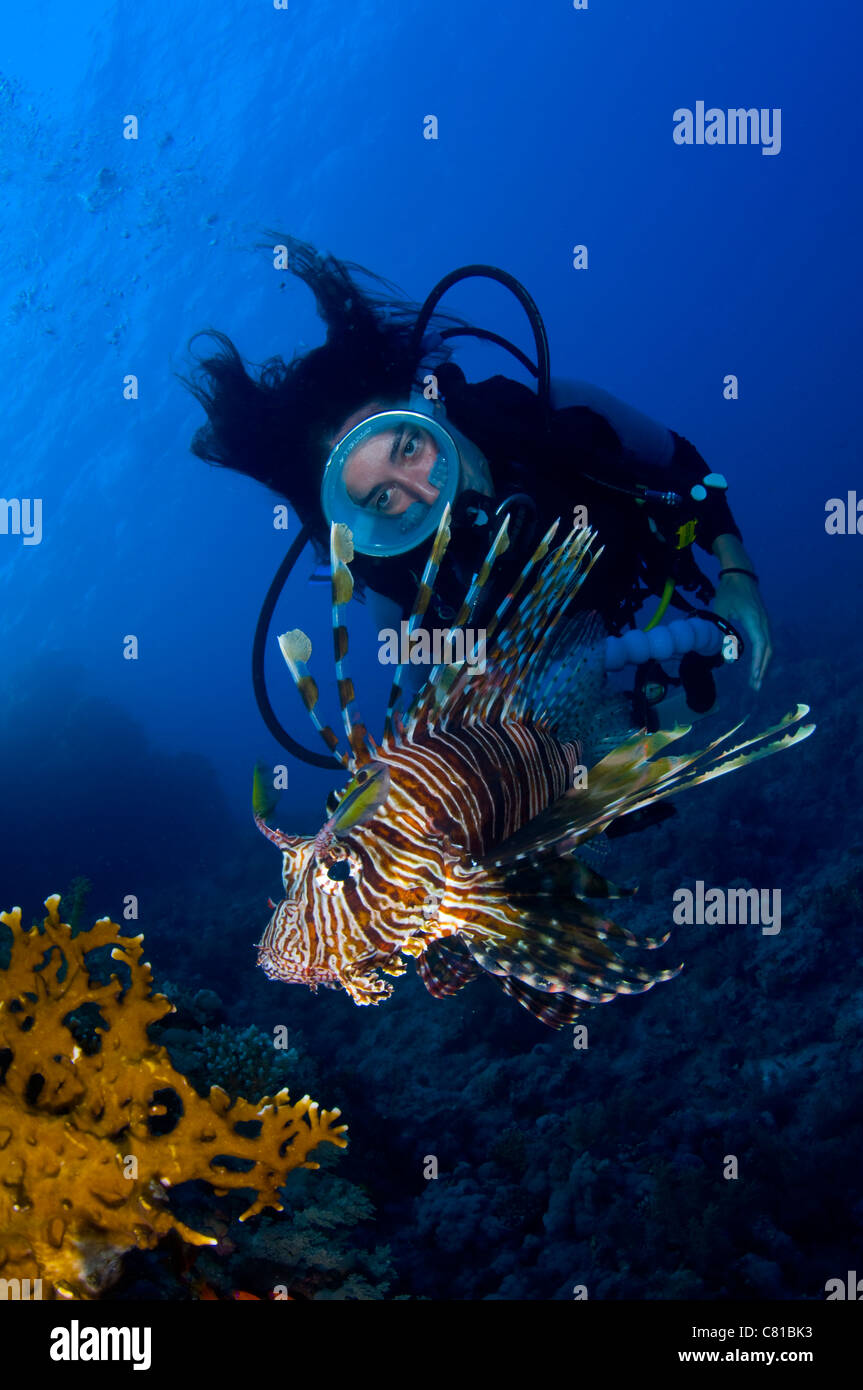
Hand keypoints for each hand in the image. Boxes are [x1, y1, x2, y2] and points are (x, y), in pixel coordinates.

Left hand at [713, 572, 772, 689]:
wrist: (740, 573)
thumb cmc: (728, 591)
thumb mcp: (721, 612)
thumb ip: (723, 635)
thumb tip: (727, 659)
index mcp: (754, 619)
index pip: (760, 646)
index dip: (757, 663)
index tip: (754, 678)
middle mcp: (764, 622)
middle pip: (768, 650)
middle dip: (762, 669)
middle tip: (755, 686)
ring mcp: (765, 621)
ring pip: (769, 647)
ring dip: (763, 663)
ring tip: (756, 680)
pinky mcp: (763, 621)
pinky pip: (767, 641)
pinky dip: (763, 655)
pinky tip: (758, 664)